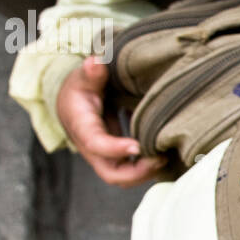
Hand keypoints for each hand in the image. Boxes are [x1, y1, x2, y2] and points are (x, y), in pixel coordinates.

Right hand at [56, 57, 164, 185]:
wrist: (72, 104)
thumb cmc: (80, 90)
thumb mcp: (83, 78)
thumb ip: (91, 73)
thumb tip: (96, 62)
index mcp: (82, 127)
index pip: (96, 144)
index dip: (115, 148)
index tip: (137, 146)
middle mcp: (92, 148)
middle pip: (112, 174)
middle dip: (137, 172)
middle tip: (161, 158)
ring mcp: (105, 157)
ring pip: (124, 177)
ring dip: (146, 172)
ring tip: (167, 157)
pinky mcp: (116, 158)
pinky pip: (131, 171)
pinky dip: (148, 167)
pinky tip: (165, 155)